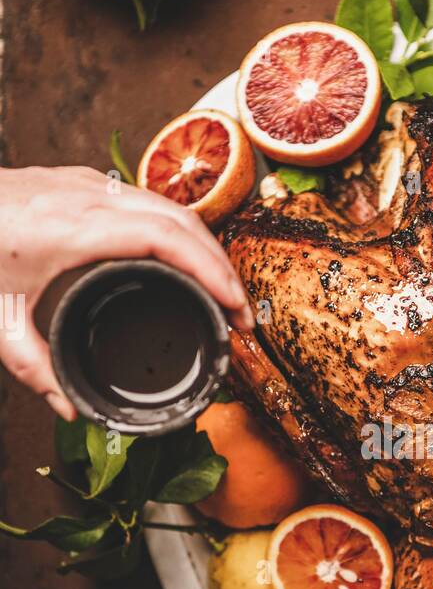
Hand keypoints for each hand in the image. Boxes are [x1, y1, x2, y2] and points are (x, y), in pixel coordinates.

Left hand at [0, 165, 253, 418]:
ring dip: (204, 246)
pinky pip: (146, 200)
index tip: (235, 308)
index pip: (167, 239)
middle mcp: (86, 196)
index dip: (211, 271)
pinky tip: (184, 261)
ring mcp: (84, 182)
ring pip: (169, 205)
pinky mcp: (78, 181)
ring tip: (222, 292)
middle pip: (182, 221)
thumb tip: (71, 407)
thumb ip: (35, 369)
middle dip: (222, 266)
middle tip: (242, 316)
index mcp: (74, 228)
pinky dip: (178, 231)